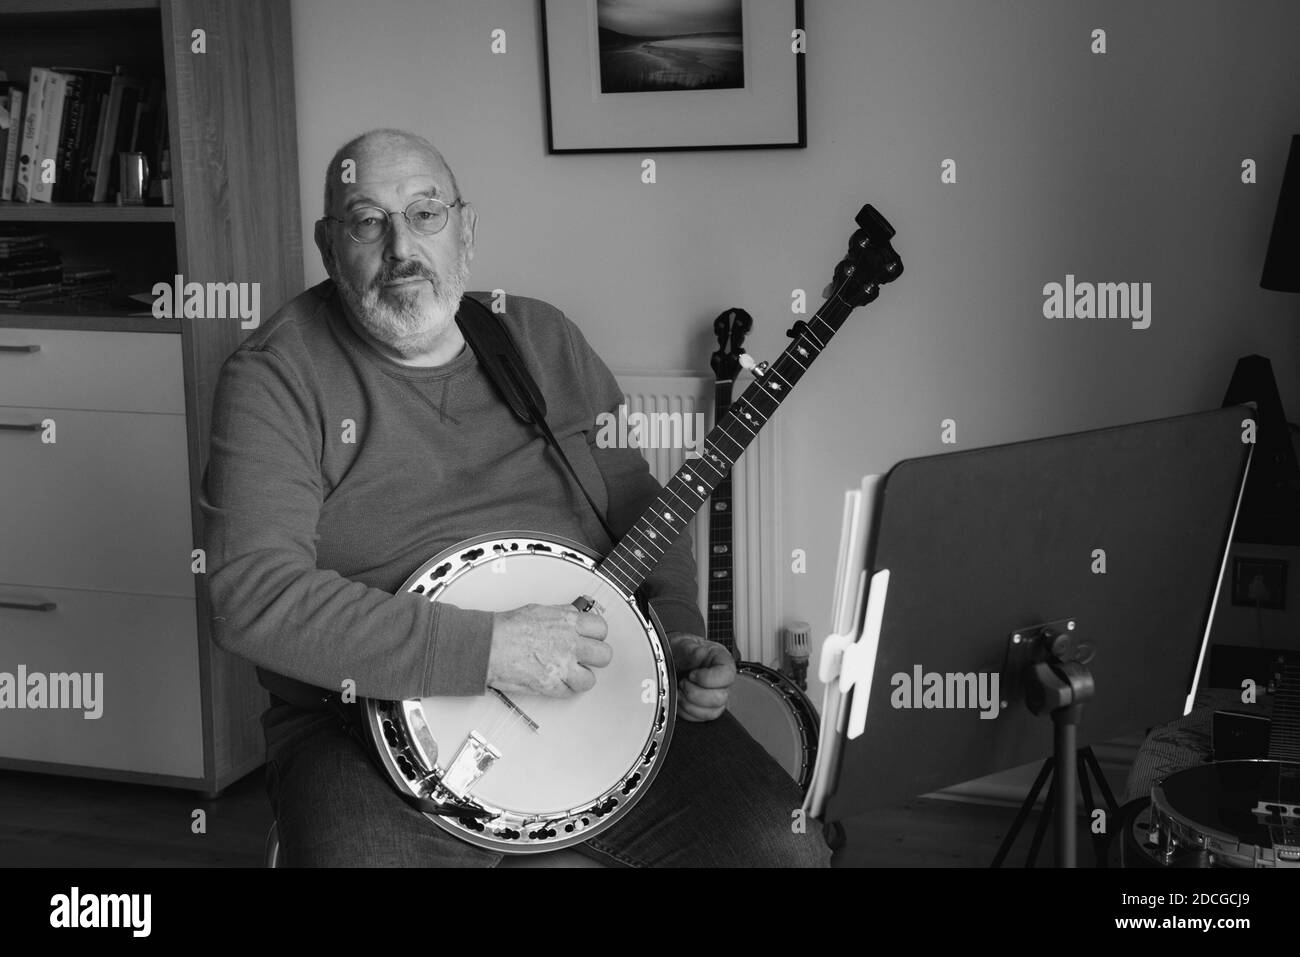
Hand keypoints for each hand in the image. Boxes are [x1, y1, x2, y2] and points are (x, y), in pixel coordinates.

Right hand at [487, 603, 610, 696]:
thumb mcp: (540, 610)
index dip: (596, 636)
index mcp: (568, 622)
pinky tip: (553, 681)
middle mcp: (570, 643)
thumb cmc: (506, 628)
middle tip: (584, 658)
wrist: (487, 646)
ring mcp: (563, 666)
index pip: (601, 629)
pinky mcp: (551, 685)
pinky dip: (563, 690)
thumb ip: (562, 614)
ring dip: (581, 678)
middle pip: (604, 655)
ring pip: (591, 679)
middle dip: (595, 658)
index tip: (590, 639)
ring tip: (569, 674)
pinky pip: (570, 693)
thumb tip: (573, 614)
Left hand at [669, 632, 734, 721]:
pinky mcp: (704, 709)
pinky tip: (679, 699)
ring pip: (712, 712)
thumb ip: (690, 649)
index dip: (708, 678)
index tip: (692, 674)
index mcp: (720, 660)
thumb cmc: (679, 651)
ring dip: (690, 704)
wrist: (669, 660)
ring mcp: (714, 696)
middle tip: (683, 682)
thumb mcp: (682, 644)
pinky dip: (686, 712)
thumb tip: (699, 654)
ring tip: (680, 691)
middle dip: (695, 693)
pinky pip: (700, 719)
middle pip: (721, 698)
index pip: (727, 675)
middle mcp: (721, 681)